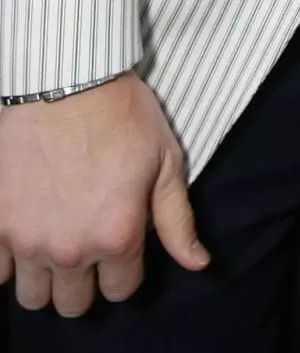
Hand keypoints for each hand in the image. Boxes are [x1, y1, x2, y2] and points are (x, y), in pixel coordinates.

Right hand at [0, 72, 208, 316]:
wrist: (67, 78)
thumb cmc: (122, 114)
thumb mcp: (166, 161)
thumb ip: (178, 220)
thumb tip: (199, 264)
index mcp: (117, 236)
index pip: (121, 290)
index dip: (125, 270)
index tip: (121, 243)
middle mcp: (70, 249)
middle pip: (74, 303)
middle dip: (85, 282)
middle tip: (87, 246)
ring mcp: (28, 239)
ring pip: (33, 296)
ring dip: (46, 278)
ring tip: (56, 243)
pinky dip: (9, 262)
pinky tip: (26, 233)